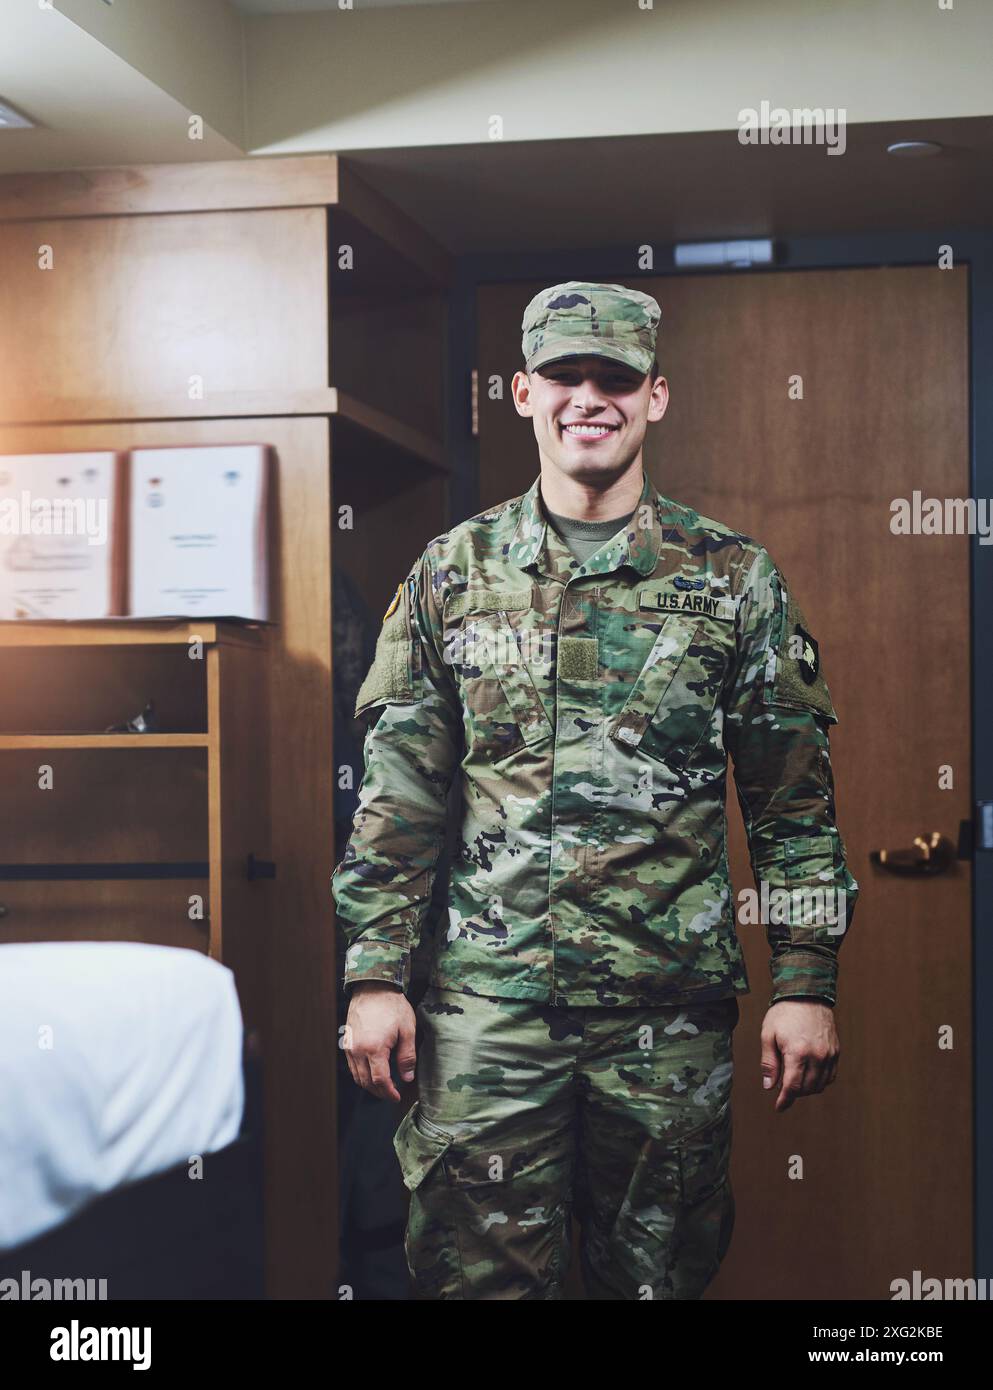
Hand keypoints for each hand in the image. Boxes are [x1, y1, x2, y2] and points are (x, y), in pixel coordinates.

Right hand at [342, 982, 416, 1101]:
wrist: (373, 987)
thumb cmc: (392, 1005)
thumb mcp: (407, 1030)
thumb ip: (407, 1056)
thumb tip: (407, 1077)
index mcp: (374, 1048)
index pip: (380, 1081)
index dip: (389, 1092)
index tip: (396, 1097)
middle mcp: (358, 1050)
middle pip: (366, 1082)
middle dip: (379, 1092)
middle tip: (391, 1094)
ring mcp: (350, 1047)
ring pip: (357, 1076)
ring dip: (369, 1085)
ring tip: (383, 1086)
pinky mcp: (347, 1042)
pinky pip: (352, 1066)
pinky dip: (361, 1074)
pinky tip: (372, 1072)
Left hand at [760, 1000, 838, 1112]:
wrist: (807, 994)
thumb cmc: (784, 1013)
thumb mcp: (768, 1035)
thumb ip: (769, 1063)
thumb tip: (769, 1086)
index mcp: (797, 1052)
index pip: (793, 1087)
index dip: (785, 1100)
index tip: (779, 1107)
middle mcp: (817, 1056)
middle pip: (807, 1088)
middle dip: (794, 1093)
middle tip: (783, 1088)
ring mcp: (829, 1054)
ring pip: (820, 1085)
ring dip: (807, 1089)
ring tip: (795, 1080)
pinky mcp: (836, 1051)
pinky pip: (830, 1076)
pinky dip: (820, 1081)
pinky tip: (809, 1075)